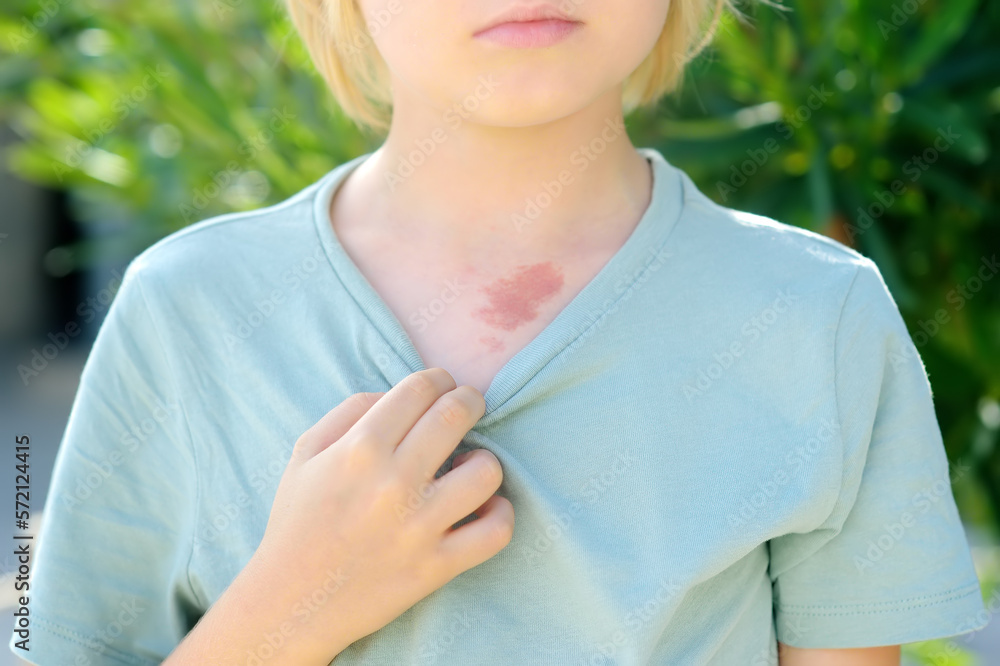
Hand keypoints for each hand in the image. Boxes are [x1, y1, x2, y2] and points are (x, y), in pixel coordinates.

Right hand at [251, 367, 513, 659]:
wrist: (291, 603)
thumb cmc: (298, 522)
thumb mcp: (306, 453)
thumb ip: (349, 411)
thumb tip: (396, 394)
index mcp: (359, 449)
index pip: (421, 389)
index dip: (439, 380)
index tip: (443, 388)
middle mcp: (393, 483)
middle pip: (457, 415)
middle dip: (469, 400)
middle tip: (467, 407)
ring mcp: (419, 527)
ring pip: (486, 471)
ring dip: (483, 460)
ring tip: (468, 466)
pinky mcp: (437, 566)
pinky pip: (495, 532)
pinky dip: (500, 514)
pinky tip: (484, 508)